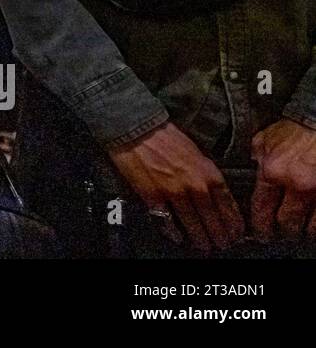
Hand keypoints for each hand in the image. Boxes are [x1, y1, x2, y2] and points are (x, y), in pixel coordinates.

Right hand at [107, 122, 243, 251]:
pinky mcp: (153, 196)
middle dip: (219, 234)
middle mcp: (195, 185)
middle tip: (223, 245)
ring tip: (204, 246)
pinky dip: (172, 230)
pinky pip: (166, 219)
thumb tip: (212, 191)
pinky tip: (177, 237)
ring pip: (192, 223)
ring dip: (200, 237)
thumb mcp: (195, 151)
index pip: (227, 204)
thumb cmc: (164, 135)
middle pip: (212, 218)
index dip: (233, 222)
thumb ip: (205, 172)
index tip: (236, 232)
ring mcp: (173, 192)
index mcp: (208, 172)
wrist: (137, 128)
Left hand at [250, 119, 315, 240]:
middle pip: (287, 224)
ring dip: (305, 230)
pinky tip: (312, 222)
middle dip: (284, 231)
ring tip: (301, 229)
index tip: (262, 233)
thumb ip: (256, 160)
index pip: (262, 210)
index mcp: (273, 172)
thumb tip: (249, 171)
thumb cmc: (295, 129)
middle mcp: (296, 184)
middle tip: (283, 232)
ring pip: (311, 228)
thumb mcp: (264, 140)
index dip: (261, 226)